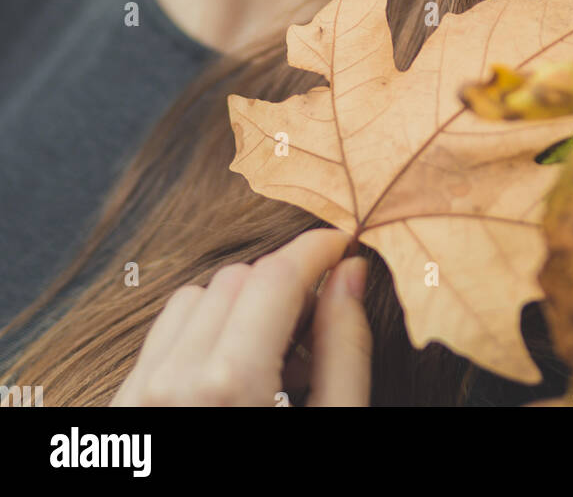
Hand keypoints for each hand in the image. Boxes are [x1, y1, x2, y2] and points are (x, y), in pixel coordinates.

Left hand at [110, 228, 370, 406]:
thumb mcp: (335, 430)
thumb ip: (344, 352)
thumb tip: (350, 273)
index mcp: (232, 387)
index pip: (277, 277)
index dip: (317, 249)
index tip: (343, 243)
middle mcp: (175, 383)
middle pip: (238, 280)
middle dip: (283, 286)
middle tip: (316, 325)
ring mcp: (140, 396)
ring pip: (194, 299)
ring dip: (238, 309)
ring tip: (274, 360)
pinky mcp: (122, 409)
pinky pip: (162, 338)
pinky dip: (200, 334)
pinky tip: (231, 378)